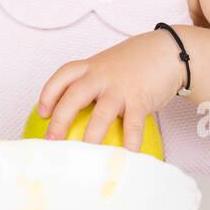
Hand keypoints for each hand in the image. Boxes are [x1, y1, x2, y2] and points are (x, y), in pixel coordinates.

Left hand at [35, 30, 185, 152]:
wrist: (168, 51)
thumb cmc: (135, 63)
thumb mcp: (109, 64)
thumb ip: (94, 81)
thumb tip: (75, 110)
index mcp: (91, 66)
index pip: (63, 76)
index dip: (49, 94)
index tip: (42, 112)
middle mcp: (101, 75)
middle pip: (73, 96)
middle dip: (60, 119)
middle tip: (52, 140)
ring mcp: (120, 87)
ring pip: (100, 114)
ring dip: (91, 136)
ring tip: (84, 157)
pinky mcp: (140, 99)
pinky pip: (132, 125)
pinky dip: (129, 143)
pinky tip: (125, 158)